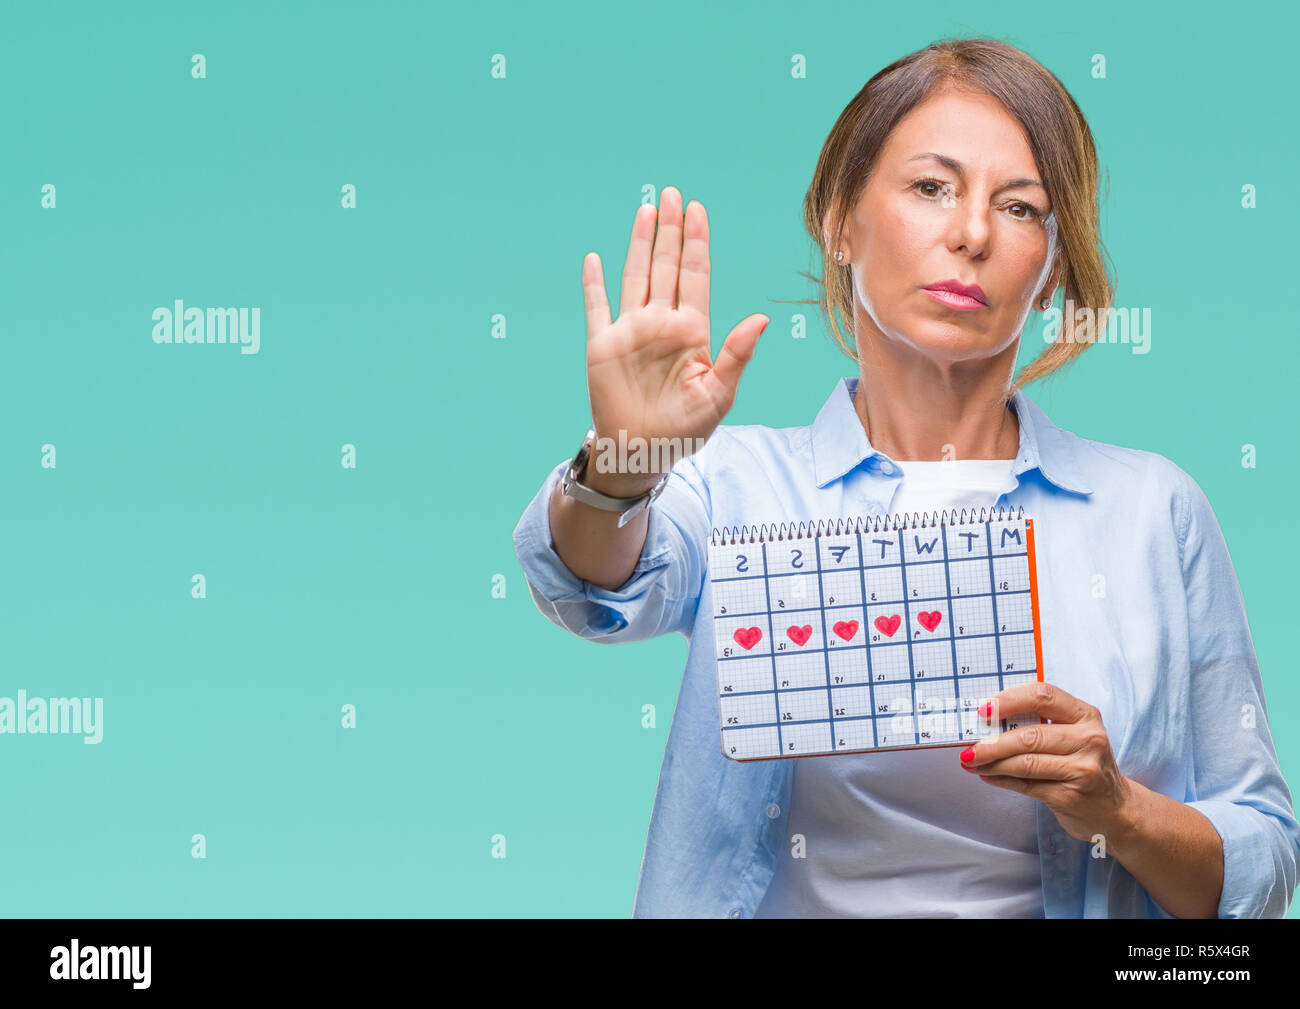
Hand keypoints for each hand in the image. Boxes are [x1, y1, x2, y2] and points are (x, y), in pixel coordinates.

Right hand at [581, 186, 768, 487]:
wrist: (643, 453)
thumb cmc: (686, 430)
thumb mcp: (719, 396)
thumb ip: (737, 355)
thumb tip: (761, 318)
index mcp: (692, 332)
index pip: (695, 276)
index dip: (696, 242)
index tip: (698, 210)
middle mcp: (661, 324)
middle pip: (667, 266)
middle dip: (671, 230)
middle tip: (674, 194)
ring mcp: (631, 332)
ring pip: (636, 276)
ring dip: (640, 244)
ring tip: (646, 210)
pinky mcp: (603, 346)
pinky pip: (597, 308)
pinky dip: (593, 284)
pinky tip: (595, 259)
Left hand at [958, 681, 1136, 844]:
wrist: (1116, 810)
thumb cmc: (1084, 765)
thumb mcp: (1073, 735)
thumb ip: (1041, 722)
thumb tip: (988, 720)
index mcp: (1085, 715)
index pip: (1043, 696)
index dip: (1009, 700)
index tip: (983, 710)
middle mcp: (1089, 739)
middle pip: (1029, 735)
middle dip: (991, 742)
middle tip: (968, 747)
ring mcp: (1083, 769)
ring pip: (1025, 763)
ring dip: (992, 763)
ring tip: (971, 762)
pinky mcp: (1071, 796)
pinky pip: (1026, 785)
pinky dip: (1001, 780)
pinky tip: (988, 776)